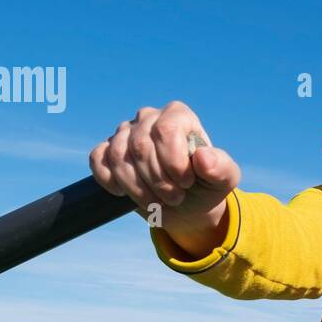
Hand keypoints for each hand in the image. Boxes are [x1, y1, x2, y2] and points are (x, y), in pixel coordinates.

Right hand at [88, 101, 241, 256]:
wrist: (184, 205)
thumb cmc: (205, 186)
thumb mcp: (223, 180)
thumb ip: (220, 168)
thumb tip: (202, 158)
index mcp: (178, 116)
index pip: (167, 130)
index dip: (174, 162)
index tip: (186, 183)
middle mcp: (148, 118)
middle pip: (142, 146)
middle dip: (158, 181)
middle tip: (175, 198)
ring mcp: (124, 133)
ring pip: (119, 157)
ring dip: (138, 188)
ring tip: (157, 202)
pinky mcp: (106, 150)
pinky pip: (98, 161)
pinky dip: (112, 182)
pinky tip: (127, 193)